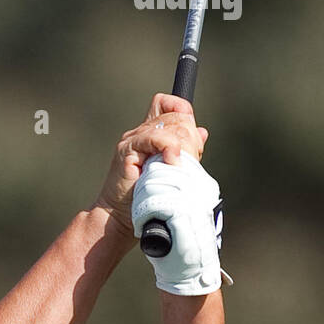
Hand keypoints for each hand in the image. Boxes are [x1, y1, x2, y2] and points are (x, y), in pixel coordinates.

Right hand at [94, 93, 208, 237]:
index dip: (185, 114)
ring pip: (170, 124)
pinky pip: (156, 136)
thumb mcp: (172, 170)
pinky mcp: (127, 149)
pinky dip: (170, 147)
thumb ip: (185, 150)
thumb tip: (202, 133)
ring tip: (179, 166)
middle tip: (190, 161)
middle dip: (191, 138)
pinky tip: (172, 162)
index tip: (193, 141)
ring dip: (183, 145)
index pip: (170, 105)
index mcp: (152, 134)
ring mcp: (133, 139)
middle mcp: (141, 132)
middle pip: (176, 116)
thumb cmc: (145, 198)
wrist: (121, 218)